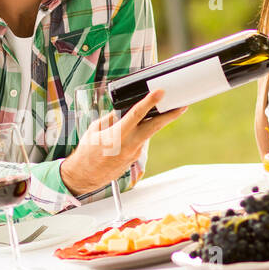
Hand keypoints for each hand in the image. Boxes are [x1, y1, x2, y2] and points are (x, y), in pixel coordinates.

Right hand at [60, 89, 185, 195]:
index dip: (150, 102)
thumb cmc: (87, 153)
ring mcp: (134, 153)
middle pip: (154, 127)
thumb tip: (122, 110)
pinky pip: (142, 140)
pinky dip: (143, 131)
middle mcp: (129, 145)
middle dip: (170, 116)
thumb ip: (110, 118)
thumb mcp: (94, 130)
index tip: (160, 92)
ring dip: (157, 122)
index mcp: (116, 136)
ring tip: (164, 110)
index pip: (137, 115)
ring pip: (149, 133)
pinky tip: (142, 125)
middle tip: (182, 106)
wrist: (86, 177)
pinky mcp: (135, 157)